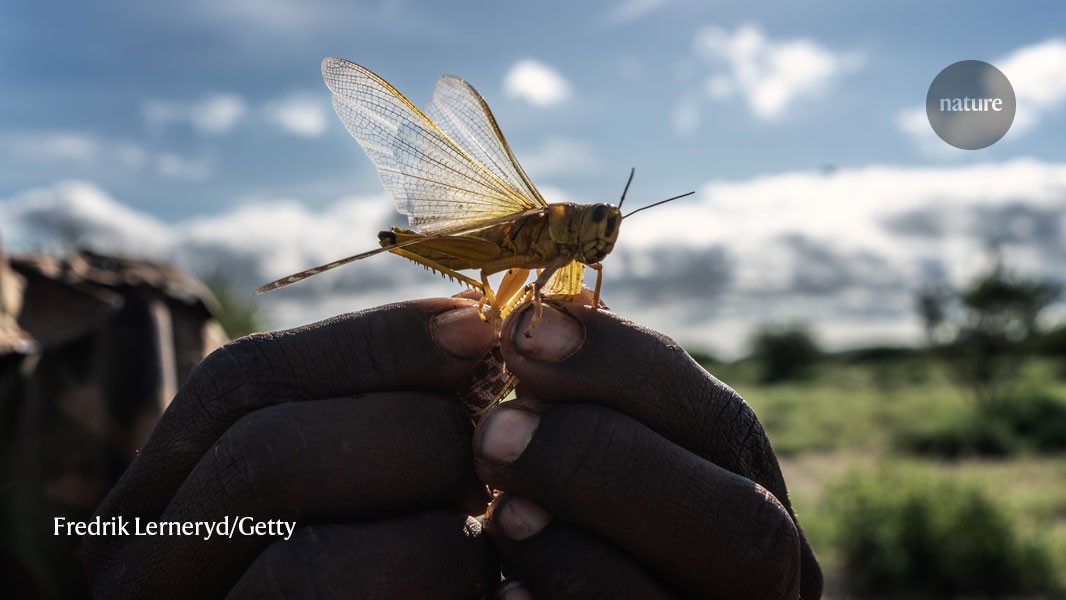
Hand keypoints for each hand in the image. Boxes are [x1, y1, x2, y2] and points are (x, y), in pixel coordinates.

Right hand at [83, 298, 501, 598]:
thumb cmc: (389, 568)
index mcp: (163, 501)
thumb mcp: (357, 481)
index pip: (242, 381)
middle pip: (261, 455)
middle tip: (493, 451)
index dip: (369, 344)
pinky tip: (491, 586)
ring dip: (430, 535)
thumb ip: (377, 416)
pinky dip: (433, 587)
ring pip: (297, 567)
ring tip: (490, 531)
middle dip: (408, 436)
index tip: (480, 329)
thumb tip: (473, 328)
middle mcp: (144, 577)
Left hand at [474, 301, 822, 598]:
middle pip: (742, 526)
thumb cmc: (557, 539)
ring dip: (589, 550)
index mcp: (744, 500)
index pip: (719, 423)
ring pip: (710, 593)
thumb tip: (538, 313)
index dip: (624, 369)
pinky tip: (503, 594)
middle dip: (612, 463)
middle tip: (496, 434)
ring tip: (498, 514)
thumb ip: (584, 409)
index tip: (523, 333)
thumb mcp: (580, 466)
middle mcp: (768, 583)